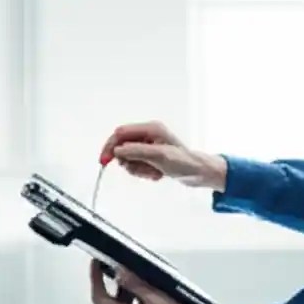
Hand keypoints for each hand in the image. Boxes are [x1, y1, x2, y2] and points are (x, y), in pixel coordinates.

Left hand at [89, 261, 221, 303]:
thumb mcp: (160, 300)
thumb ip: (138, 286)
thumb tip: (119, 273)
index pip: (101, 299)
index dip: (95, 280)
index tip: (96, 264)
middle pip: (112, 301)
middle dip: (111, 281)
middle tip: (117, 265)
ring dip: (127, 288)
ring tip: (139, 274)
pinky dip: (138, 296)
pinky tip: (153, 289)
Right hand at [98, 121, 226, 190]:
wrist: (199, 173)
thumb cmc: (184, 162)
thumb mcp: (159, 156)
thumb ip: (137, 151)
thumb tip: (117, 151)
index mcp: (150, 128)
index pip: (121, 133)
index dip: (111, 146)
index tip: (104, 161)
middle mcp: (148, 135)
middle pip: (123, 147)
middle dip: (129, 162)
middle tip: (141, 170)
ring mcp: (149, 147)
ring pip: (128, 159)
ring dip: (138, 170)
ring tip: (154, 173)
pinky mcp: (150, 158)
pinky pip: (136, 166)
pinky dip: (144, 173)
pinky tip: (157, 175)